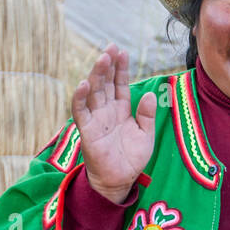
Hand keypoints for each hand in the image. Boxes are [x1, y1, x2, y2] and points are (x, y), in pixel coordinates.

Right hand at [71, 43, 156, 202]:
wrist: (119, 180)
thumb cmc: (131, 159)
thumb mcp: (146, 136)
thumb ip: (147, 115)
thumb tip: (149, 95)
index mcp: (121, 109)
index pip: (119, 84)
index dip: (121, 68)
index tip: (122, 52)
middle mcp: (106, 110)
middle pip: (105, 83)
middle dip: (107, 65)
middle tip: (111, 48)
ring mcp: (96, 118)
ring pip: (94, 92)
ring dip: (96, 75)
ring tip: (102, 59)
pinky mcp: (87, 130)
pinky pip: (81, 111)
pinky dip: (80, 97)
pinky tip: (84, 84)